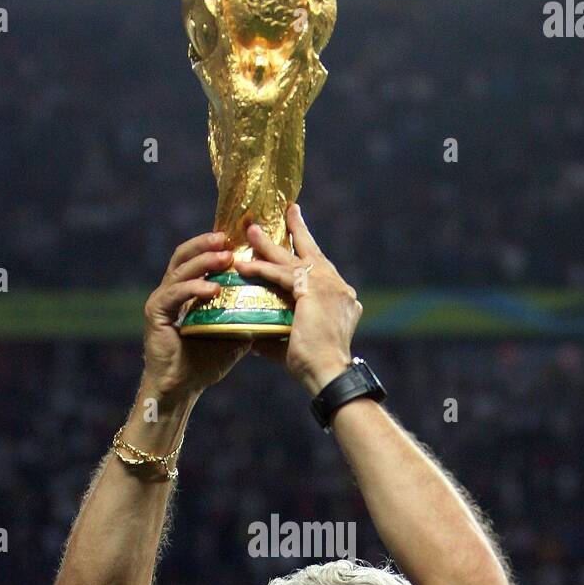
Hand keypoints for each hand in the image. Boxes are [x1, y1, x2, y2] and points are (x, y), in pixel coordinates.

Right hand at [143, 231, 252, 401]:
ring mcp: (162, 300)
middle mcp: (171, 290)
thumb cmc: (204, 363)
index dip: (215, 245)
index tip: (237, 236)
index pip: (199, 258)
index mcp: (187, 291)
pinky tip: (212, 289)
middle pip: (185, 255)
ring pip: (181, 270)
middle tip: (228, 238)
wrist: (181, 389)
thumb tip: (276, 306)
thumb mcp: (232, 334)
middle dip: (207, 244)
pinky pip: (175, 294)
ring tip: (225, 258)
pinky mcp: (156, 313)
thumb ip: (246, 317)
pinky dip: (195, 289)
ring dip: (204, 261)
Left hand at [234, 203, 362, 393]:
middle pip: (313, 252)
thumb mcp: (293, 344)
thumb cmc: (314, 367)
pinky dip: (260, 270)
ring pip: (293, 259)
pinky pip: (281, 274)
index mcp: (340, 299)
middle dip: (298, 230)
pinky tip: (243, 265)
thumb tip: (251, 333)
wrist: (328, 373)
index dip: (305, 256)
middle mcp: (339, 288)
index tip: (296, 240)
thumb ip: (275, 333)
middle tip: (289, 211)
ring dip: (268, 245)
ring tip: (250, 231)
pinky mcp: (312, 290)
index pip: (320, 270)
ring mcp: (329, 286)